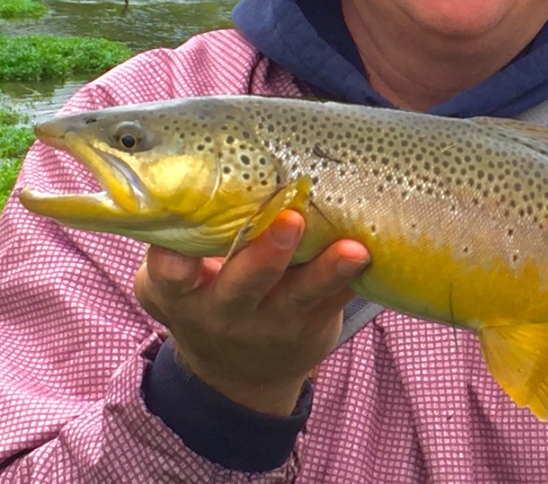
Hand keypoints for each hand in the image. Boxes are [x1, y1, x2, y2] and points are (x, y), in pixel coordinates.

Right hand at [133, 210, 369, 414]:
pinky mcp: (314, 322)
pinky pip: (338, 298)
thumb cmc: (203, 298)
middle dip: (267, 255)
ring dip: (328, 270)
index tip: (181, 247)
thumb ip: (175, 239)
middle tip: (290, 221)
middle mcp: (227, 311)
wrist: (238, 375)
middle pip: (245, 284)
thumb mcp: (173, 281)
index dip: (173, 265)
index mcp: (183, 294)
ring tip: (353, 250)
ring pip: (304, 294)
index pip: (172, 279)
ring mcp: (274, 321)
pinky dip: (355, 276)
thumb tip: (179, 173)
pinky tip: (374, 254)